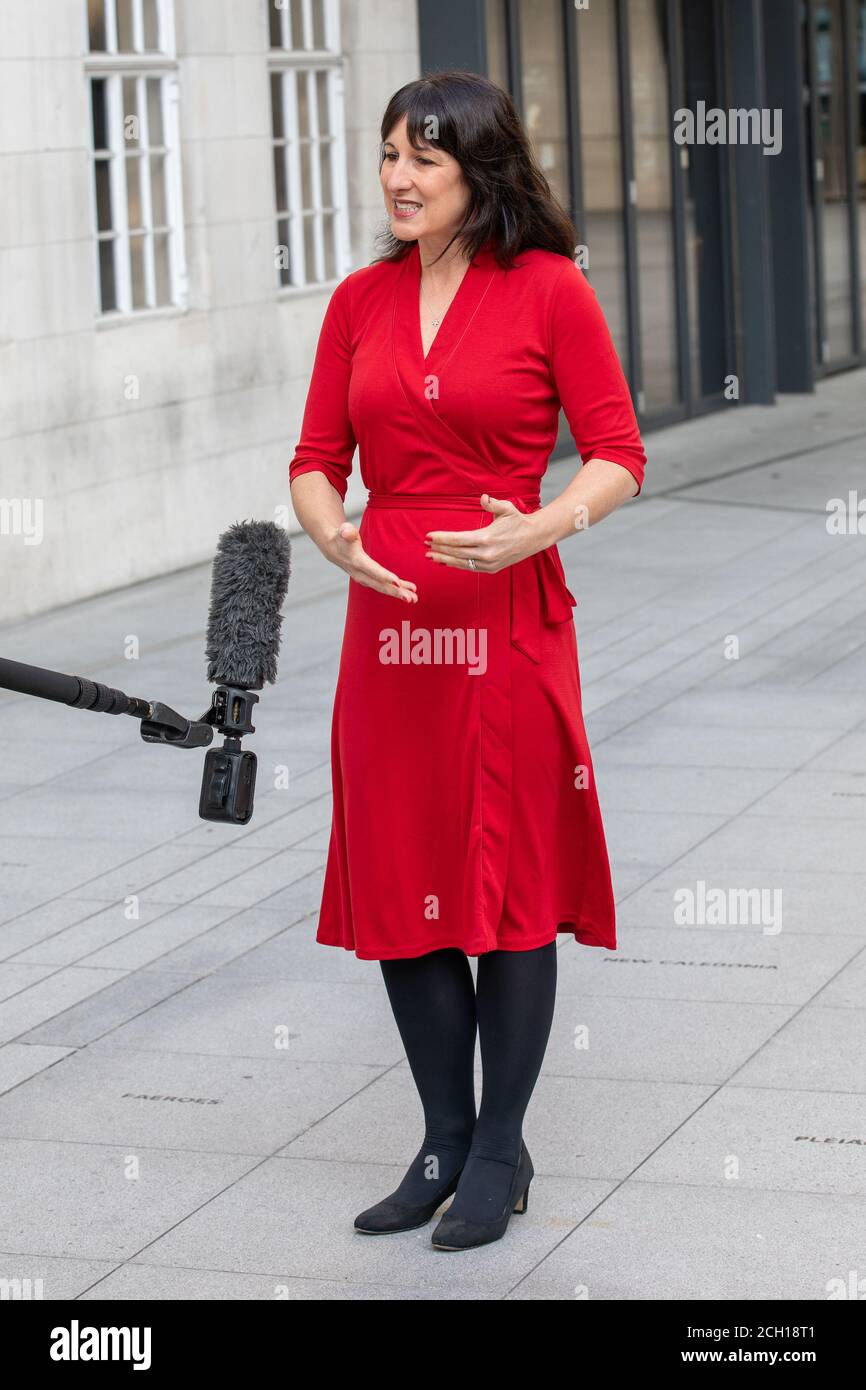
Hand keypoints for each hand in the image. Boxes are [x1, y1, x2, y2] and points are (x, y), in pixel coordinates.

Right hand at [325, 521, 417, 602]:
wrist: (333, 548)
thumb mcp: (342, 531)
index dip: (385, 576)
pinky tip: (409, 592)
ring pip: (383, 588)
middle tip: (411, 598)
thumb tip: (346, 531)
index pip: (372, 570)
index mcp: (357, 561)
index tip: (397, 583)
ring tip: (414, 599)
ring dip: (399, 594)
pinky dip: (397, 590)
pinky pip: (384, 586)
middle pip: (380, 584)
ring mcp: (365, 579)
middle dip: (396, 592)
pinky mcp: (369, 580)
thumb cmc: (342, 537)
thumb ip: (346, 531)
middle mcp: (361, 574)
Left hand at [424, 495, 540, 571]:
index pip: (457, 539)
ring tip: (431, 557)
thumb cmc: (518, 520)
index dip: (441, 538)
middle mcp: (486, 553)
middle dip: (439, 549)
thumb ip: (492, 503)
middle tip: (425, 546)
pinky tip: (446, 562)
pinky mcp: (492, 569)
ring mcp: (489, 563)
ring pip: (461, 563)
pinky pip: (470, 568)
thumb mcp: (507, 508)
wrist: (534, 537)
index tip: (429, 536)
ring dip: (444, 560)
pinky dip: (457, 565)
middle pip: (456, 552)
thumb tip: (483, 498)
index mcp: (487, 538)